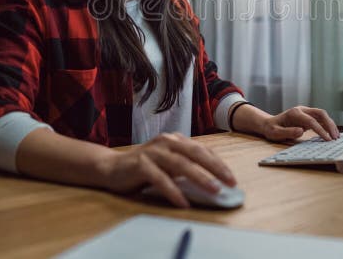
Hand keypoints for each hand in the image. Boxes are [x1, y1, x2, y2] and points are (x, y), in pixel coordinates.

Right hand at [96, 132, 235, 207]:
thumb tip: (212, 181)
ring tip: (213, 190)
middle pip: (196, 154)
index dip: (218, 164)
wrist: (112, 167)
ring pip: (181, 164)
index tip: (231, 178)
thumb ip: (186, 167)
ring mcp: (153, 152)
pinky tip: (183, 202)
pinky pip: (160, 179)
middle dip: (215, 168)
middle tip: (230, 182)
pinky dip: (173, 191)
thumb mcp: (169, 164)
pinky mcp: (140, 164)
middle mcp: (166, 142)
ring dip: (200, 178)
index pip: (202, 150)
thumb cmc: (144, 167)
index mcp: (176, 140)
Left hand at [260, 106, 339, 141]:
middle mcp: (301, 110)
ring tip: (336, 137)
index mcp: (294, 113)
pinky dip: (327, 126)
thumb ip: (287, 132)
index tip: (327, 139)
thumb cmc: (271, 129)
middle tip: (335, 137)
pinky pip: (320, 119)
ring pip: (322, 115)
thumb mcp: (275, 133)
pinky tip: (331, 134)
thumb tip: (301, 131)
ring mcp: (305, 112)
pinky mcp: (308, 117)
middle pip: (320, 113)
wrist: (269, 124)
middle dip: (330, 125)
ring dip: (330, 125)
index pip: (311, 120)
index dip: (320, 130)